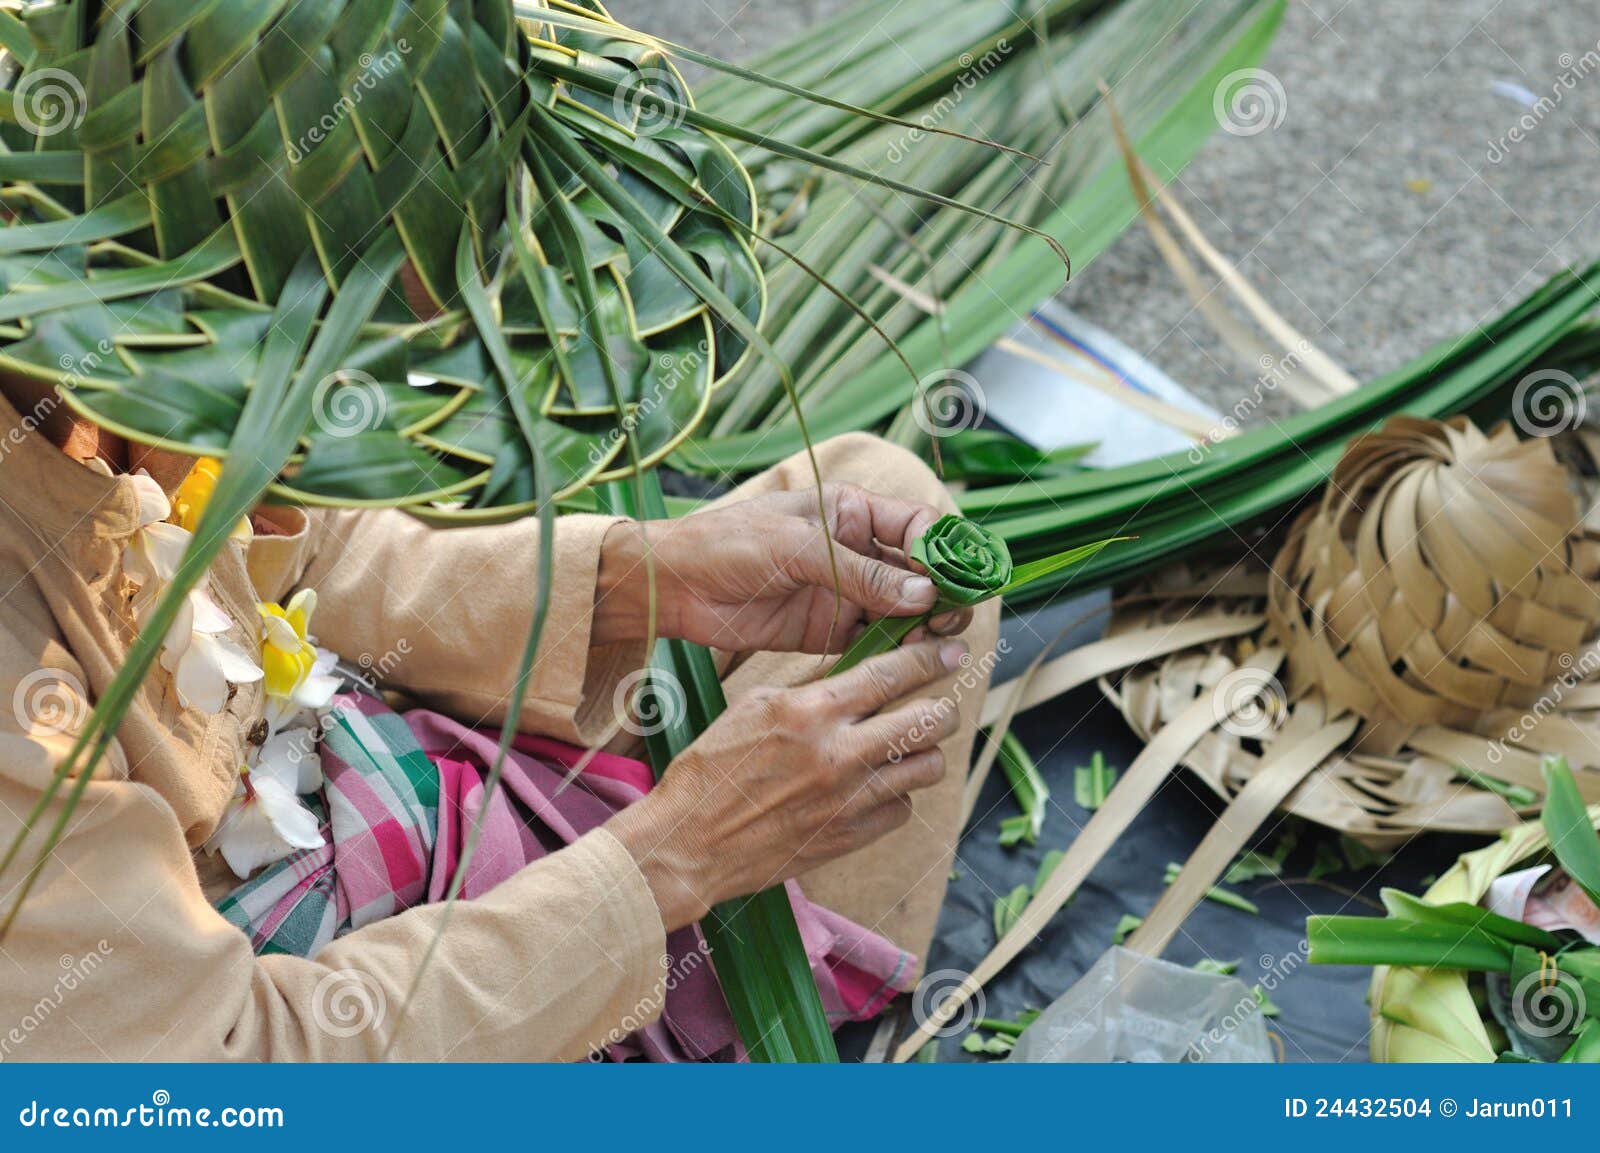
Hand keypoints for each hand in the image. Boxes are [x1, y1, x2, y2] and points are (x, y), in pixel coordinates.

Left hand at [595, 484, 972, 652]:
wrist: (675, 585)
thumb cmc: (729, 544)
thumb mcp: (798, 549)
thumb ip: (862, 573)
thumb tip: (924, 595)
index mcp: (852, 513)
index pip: (917, 525)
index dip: (942, 551)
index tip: (953, 578)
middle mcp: (856, 552)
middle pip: (919, 572)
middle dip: (942, 593)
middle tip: (949, 618)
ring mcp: (843, 592)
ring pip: (903, 610)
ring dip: (924, 625)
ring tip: (935, 642)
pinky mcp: (827, 629)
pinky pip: (873, 640)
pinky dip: (894, 650)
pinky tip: (909, 661)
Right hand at [607, 640, 964, 929]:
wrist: (690, 842)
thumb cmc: (712, 769)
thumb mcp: (755, 706)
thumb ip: (812, 692)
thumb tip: (860, 679)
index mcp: (811, 712)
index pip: (892, 674)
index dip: (930, 658)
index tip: (948, 653)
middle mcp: (839, 755)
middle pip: (929, 721)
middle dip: (941, 708)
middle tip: (936, 706)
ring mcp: (850, 800)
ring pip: (927, 767)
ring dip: (922, 753)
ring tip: (903, 749)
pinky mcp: (851, 837)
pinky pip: (901, 808)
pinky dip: (894, 794)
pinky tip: (871, 788)